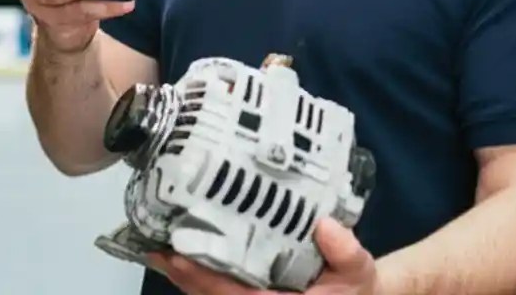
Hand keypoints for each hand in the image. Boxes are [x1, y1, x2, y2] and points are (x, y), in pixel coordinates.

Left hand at [147, 219, 376, 294]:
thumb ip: (347, 253)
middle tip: (157, 248)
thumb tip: (326, 227)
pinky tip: (179, 258)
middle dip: (184, 276)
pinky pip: (217, 293)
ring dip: (184, 277)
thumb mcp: (358, 273)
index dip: (206, 280)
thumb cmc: (353, 290)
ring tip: (158, 249)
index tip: (181, 258)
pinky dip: (195, 278)